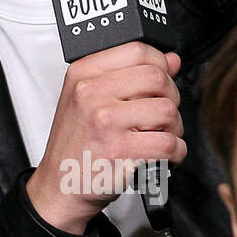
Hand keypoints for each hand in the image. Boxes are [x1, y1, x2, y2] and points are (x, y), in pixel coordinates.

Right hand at [26, 43, 185, 233]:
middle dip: (171, 97)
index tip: (161, 79)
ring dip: (174, 127)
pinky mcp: (120, 151)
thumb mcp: (89, 100)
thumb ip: (129, 75)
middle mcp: (90, 94)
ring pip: (167, 111)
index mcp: (83, 74)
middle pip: (157, 78)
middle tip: (162, 114)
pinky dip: (176, 152)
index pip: (137, 49)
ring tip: (160, 136)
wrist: (60, 187)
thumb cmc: (77, 144)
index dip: (160, 64)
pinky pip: (169, 144)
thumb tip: (171, 60)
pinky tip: (163, 155)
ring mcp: (105, 122)